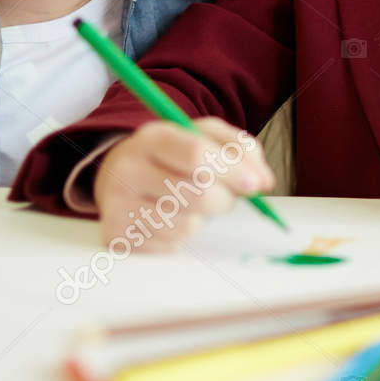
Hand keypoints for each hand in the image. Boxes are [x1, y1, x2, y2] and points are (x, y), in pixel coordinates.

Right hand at [92, 119, 273, 249]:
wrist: (118, 174)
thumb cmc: (170, 155)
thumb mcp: (202, 135)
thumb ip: (239, 149)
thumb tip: (264, 180)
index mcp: (152, 137)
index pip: (196, 155)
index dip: (232, 172)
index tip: (255, 185)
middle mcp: (128, 169)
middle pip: (196, 194)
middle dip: (224, 200)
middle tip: (226, 198)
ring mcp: (117, 205)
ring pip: (187, 224)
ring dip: (202, 219)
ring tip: (190, 205)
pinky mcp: (115, 236)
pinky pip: (171, 245)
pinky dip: (183, 235)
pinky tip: (171, 219)